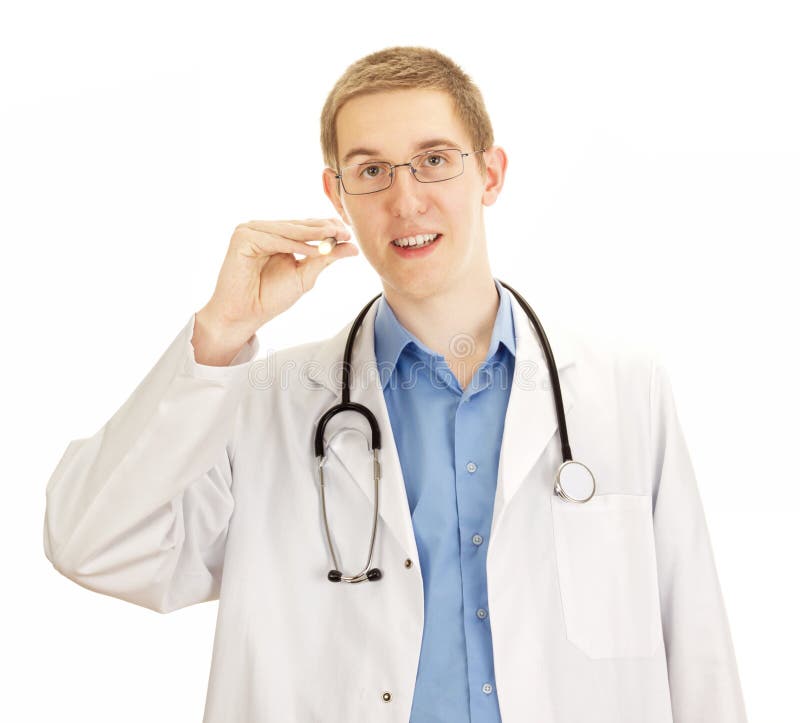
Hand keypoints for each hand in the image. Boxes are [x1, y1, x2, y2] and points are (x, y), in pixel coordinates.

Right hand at [199, 218, 357, 340]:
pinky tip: (313, 248)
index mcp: (276, 236)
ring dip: (313, 233)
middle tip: (345, 231)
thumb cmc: (270, 297)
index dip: (327, 228)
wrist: (245, 314)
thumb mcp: (304, 275)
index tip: (350, 233)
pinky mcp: (242, 237)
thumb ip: (325, 258)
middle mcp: (263, 230)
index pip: (305, 227)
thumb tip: (352, 247)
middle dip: (323, 228)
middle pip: (298, 225)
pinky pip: (274, 239)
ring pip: (288, 230)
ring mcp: (251, 231)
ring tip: (334, 235)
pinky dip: (294, 244)